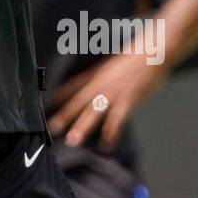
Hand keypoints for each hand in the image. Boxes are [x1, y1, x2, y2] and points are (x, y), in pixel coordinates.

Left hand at [46, 53, 166, 149]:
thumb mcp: (111, 64)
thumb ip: (101, 75)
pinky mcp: (127, 100)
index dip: (58, 97)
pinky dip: (110, 133)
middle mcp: (100, 84)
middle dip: (64, 116)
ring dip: (82, 127)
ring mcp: (113, 93)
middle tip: (52, 129)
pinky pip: (116, 120)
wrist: (152, 51)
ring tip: (73, 140)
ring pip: (93, 112)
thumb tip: (94, 86)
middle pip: (78, 102)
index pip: (71, 87)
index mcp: (95, 74)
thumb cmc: (135, 56)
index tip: (45, 106)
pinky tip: (106, 145)